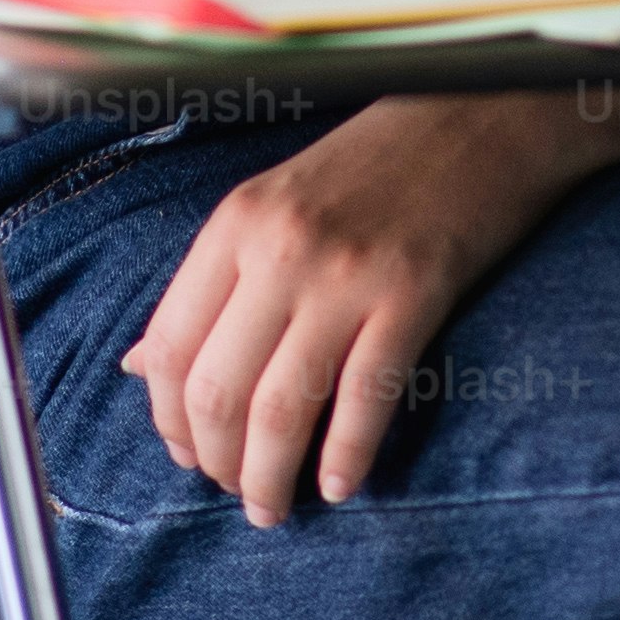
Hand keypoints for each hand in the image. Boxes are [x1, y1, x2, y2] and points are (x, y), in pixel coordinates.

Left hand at [126, 91, 619, 521]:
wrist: (480, 113)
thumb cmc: (374, 163)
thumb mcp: (274, 203)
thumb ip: (212, 283)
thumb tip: (140, 366)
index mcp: (236, 222)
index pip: (170, 346)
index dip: (169, 419)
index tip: (187, 453)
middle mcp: (280, 247)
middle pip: (218, 390)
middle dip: (217, 462)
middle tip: (235, 491)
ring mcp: (347, 272)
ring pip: (282, 408)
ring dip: (270, 477)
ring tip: (275, 507)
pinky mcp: (414, 294)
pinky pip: (365, 399)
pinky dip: (346, 457)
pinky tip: (340, 484)